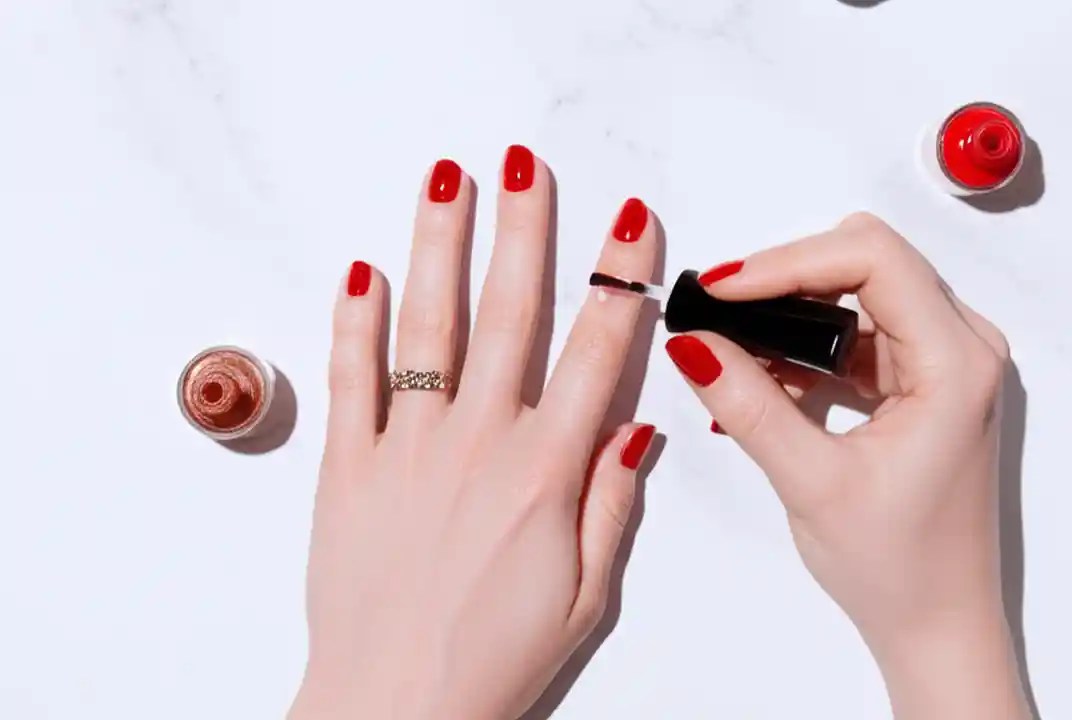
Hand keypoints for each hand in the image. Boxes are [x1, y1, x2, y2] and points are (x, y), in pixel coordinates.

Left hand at [289, 148, 659, 719]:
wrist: (393, 707)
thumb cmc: (492, 660)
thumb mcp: (586, 594)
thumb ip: (613, 503)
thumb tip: (638, 428)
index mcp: (545, 473)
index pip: (595, 351)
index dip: (617, 279)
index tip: (628, 224)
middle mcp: (477, 443)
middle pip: (509, 312)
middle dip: (523, 229)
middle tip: (527, 167)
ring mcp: (406, 447)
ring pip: (429, 324)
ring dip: (440, 245)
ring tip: (447, 184)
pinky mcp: (347, 466)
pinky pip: (349, 378)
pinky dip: (352, 321)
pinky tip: (361, 271)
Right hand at [667, 214, 1028, 719]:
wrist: (938, 623)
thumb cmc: (901, 568)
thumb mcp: (813, 483)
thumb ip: (750, 405)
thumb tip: (693, 342)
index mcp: (956, 364)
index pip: (873, 259)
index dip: (789, 260)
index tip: (724, 288)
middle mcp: (963, 348)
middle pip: (868, 261)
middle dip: (787, 275)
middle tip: (718, 308)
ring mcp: (946, 363)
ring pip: (861, 291)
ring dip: (794, 308)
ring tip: (731, 344)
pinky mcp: (924, 382)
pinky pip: (860, 331)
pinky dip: (808, 342)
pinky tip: (763, 373)